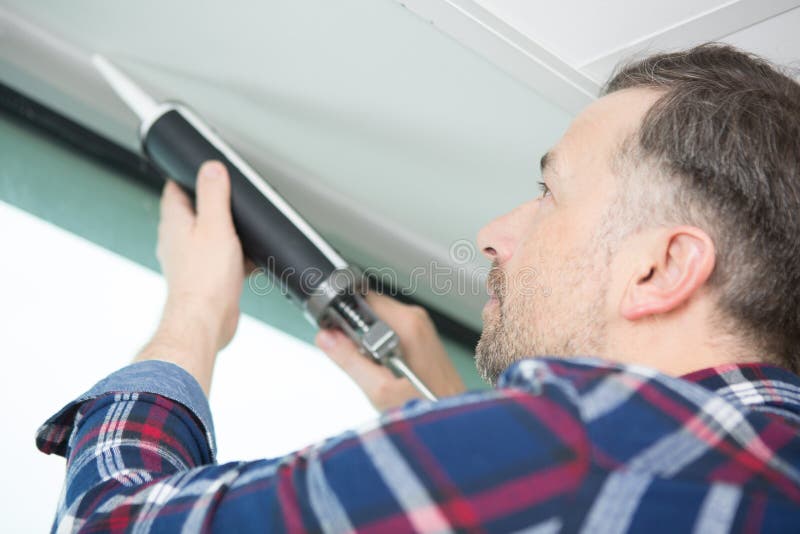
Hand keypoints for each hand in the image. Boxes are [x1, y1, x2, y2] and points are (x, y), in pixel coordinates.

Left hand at [156, 161, 248, 351]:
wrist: (206, 321)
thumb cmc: (205, 279)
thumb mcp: (215, 226)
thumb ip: (213, 195)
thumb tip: (210, 168)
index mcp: (174, 223)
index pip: (174, 189)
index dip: (188, 177)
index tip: (206, 171)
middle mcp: (176, 241)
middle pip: (193, 212)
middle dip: (213, 205)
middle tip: (231, 198)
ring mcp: (188, 260)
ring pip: (207, 236)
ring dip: (225, 232)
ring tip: (243, 230)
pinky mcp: (203, 278)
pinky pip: (219, 260)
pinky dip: (233, 256)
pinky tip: (249, 260)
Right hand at [315, 292, 465, 409]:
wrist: (455, 422)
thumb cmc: (428, 408)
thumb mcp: (379, 389)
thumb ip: (350, 360)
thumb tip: (326, 338)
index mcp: (407, 324)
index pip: (362, 298)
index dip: (342, 315)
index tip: (336, 337)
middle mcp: (416, 319)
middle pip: (368, 307)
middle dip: (353, 331)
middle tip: (356, 360)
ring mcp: (419, 328)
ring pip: (376, 321)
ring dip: (364, 342)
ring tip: (373, 369)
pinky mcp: (419, 338)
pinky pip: (387, 332)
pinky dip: (377, 347)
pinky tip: (383, 370)